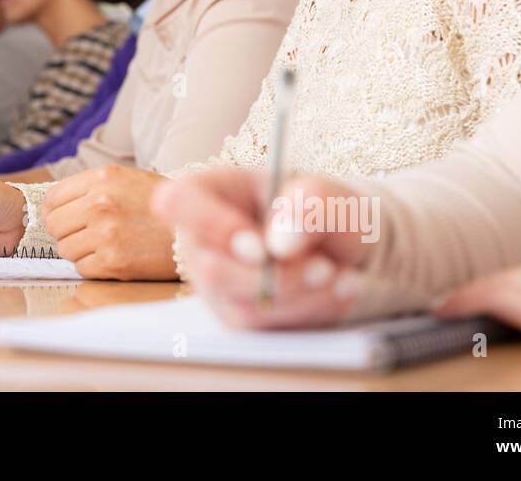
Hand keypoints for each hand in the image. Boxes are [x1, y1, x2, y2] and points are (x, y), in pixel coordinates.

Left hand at [43, 166, 176, 279]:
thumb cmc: (161, 207)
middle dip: (65, 232)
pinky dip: (92, 266)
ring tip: (103, 246)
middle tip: (84, 235)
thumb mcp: (126, 180)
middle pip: (54, 225)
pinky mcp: (113, 262)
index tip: (62, 219)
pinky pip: (81, 268)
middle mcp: (100, 204)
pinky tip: (113, 258)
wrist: (194, 233)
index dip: (54, 212)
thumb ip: (91, 188)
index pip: (52, 198)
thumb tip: (53, 206)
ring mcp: (105, 234)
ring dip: (79, 251)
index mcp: (102, 178)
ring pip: (65, 249)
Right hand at [151, 169, 371, 328]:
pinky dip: (309, 312)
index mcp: (209, 191)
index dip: (211, 225)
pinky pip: (266, 328)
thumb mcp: (330, 195)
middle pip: (211, 269)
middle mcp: (201, 240)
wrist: (345, 248)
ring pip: (243, 306)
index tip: (260, 244)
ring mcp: (215, 284)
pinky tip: (337, 290)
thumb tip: (279, 243)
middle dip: (274, 275)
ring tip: (339, 275)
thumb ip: (311, 204)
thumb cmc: (324, 211)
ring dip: (300, 295)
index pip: (174, 202)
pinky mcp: (237, 317)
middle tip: (322, 266)